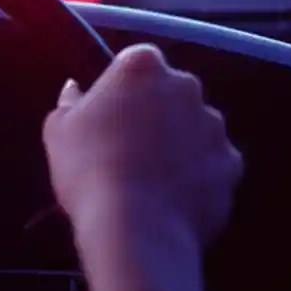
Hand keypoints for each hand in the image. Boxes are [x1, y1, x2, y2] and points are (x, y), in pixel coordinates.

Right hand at [42, 44, 241, 290]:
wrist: (136, 228)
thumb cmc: (89, 168)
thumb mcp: (58, 131)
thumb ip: (69, 102)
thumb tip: (74, 89)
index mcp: (142, 66)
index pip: (135, 63)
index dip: (121, 89)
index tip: (109, 115)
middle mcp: (186, 85)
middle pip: (170, 91)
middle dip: (155, 112)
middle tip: (128, 147)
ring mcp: (214, 125)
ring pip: (195, 127)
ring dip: (179, 143)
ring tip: (151, 177)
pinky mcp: (232, 162)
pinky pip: (212, 162)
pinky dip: (199, 174)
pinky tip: (174, 195)